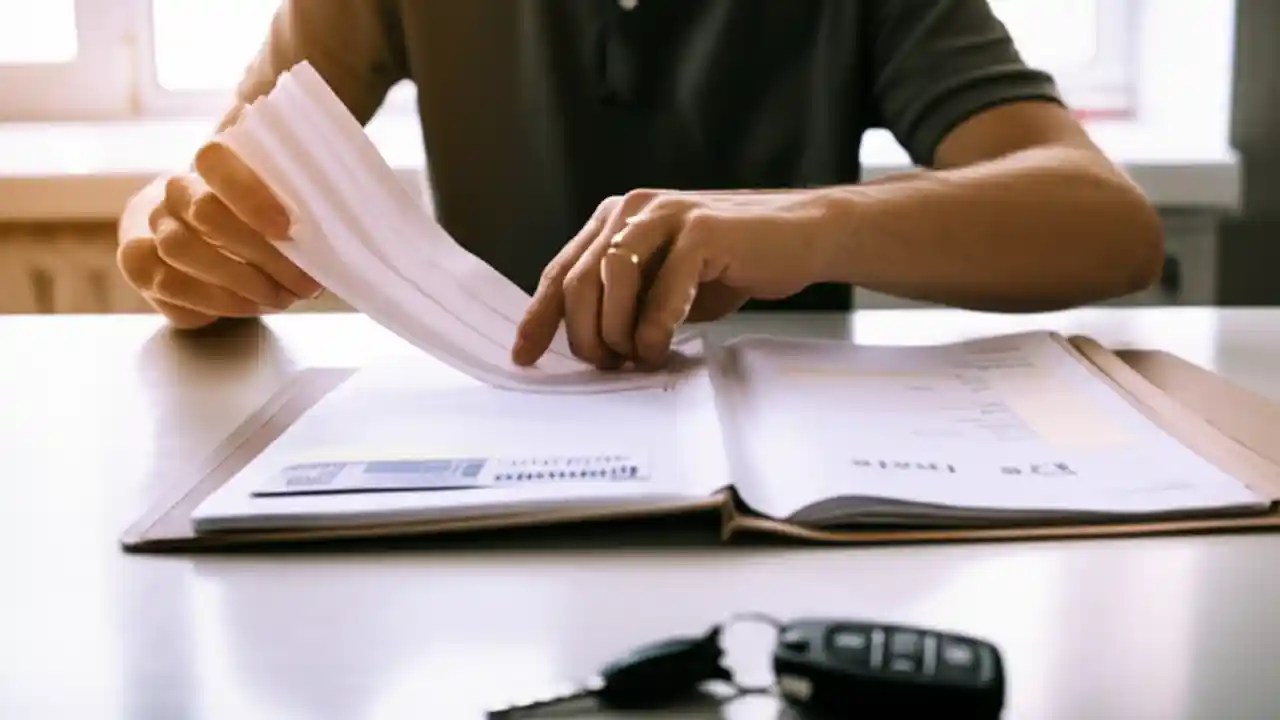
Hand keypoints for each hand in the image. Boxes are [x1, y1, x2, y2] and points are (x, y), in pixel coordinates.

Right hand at [116, 142, 321, 328]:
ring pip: (183, 250)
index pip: (215, 158)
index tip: (286, 228)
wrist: (188, 233)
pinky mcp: (141, 267)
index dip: (250, 194)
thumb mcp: (278, 194)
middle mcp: (174, 192)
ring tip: (282, 296)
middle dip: (260, 252)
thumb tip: (327, 182)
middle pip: (204, 212)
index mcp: (210, 163)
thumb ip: (296, 180)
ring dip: (242, 281)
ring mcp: (152, 228)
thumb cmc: (250, 214)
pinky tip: (253, 305)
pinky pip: (175, 285)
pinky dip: (221, 301)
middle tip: (303, 281)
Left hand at [513, 188, 834, 368]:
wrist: (800, 238)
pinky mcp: (701, 229)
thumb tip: (590, 348)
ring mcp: (666, 215)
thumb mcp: (665, 285)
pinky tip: (661, 345)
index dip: (539, 317)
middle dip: (584, 336)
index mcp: (616, 220)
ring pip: (609, 281)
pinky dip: (654, 328)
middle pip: (576, 281)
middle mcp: (632, 210)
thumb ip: (628, 302)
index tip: (523, 357)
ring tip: (639, 356)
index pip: (561, 271)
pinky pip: (660, 290)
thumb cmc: (730, 266)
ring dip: (618, 333)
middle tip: (606, 366)